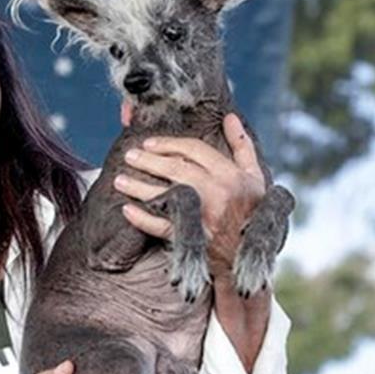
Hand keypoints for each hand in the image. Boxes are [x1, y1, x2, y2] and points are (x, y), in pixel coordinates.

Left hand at [115, 101, 265, 273]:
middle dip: (149, 160)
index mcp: (231, 175)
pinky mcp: (192, 239)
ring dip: (138, 186)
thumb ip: (242, 146)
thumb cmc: (251, 213)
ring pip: (165, 194)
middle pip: (176, 168)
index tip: (150, 143)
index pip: (194, 150)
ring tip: (120, 179)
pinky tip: (126, 209)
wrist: (249, 256)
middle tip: (130, 156)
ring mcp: (203, 216)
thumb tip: (230, 117)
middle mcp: (218, 192)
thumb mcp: (254, 178)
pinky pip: (160, 226)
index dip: (169, 144)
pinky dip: (142, 218)